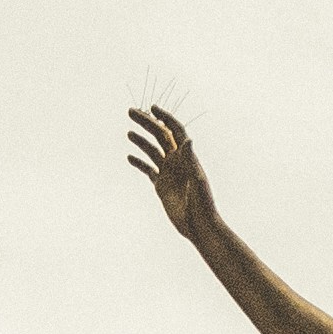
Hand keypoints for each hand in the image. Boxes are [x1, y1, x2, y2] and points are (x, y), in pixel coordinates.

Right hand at [125, 108, 220, 243]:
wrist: (200, 226)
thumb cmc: (203, 204)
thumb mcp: (197, 180)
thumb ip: (191, 160)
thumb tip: (188, 140)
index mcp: (186, 156)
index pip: (175, 130)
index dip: (164, 117)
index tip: (152, 107)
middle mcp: (177, 161)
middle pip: (160, 136)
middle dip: (146, 123)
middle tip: (131, 112)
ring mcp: (168, 173)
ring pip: (152, 151)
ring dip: (141, 141)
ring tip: (129, 132)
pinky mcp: (161, 186)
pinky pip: (148, 170)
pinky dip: (139, 163)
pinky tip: (129, 157)